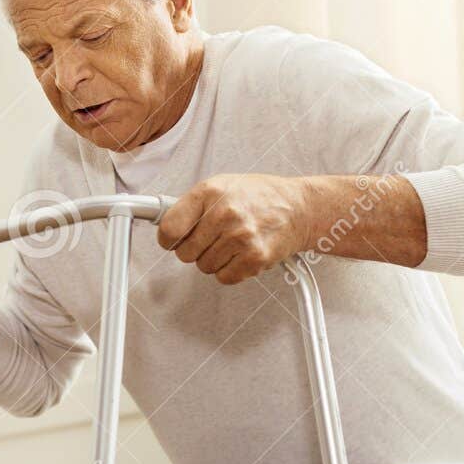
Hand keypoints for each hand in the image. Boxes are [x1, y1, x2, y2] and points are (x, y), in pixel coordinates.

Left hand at [156, 174, 313, 284]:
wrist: (300, 208)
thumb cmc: (259, 196)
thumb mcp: (221, 186)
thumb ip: (192, 206)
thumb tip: (162, 225)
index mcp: (210, 192)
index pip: (170, 228)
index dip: (168, 239)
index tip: (173, 240)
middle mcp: (224, 213)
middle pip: (185, 253)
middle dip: (194, 249)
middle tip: (211, 238)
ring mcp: (240, 237)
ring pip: (204, 267)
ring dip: (214, 259)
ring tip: (231, 242)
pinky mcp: (254, 258)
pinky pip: (224, 277)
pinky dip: (230, 270)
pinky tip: (241, 253)